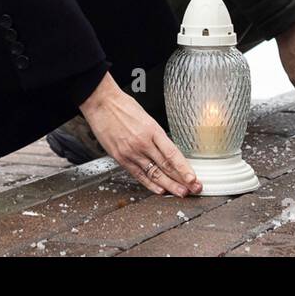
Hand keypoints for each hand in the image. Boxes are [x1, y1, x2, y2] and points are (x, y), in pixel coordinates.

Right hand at [79, 74, 201, 197]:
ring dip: (168, 185)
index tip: (193, 179)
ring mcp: (130, 152)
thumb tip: (168, 151)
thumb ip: (156, 135)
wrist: (101, 102)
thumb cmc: (123, 106)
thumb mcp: (146, 117)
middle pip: (165, 166)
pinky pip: (137, 174)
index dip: (184, 169)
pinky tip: (159, 190)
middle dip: (181, 180)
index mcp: (152, 129)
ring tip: (180, 193)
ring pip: (153, 173)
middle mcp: (142, 143)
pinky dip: (149, 184)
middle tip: (193, 189)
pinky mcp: (120, 157)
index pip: (172, 154)